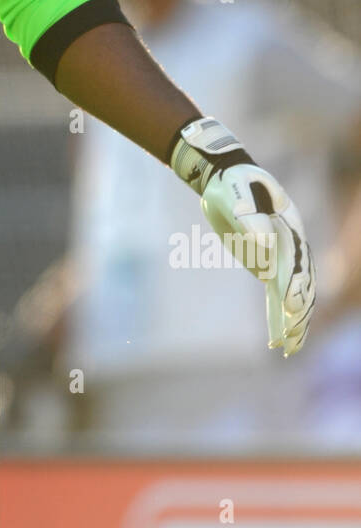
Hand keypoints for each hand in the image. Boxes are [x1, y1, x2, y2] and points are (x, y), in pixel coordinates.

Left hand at [170, 116, 315, 355]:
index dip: (294, 285)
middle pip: (301, 282)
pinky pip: (276, 294)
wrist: (224, 178)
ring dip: (293, 321)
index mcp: (289, 224)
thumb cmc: (230, 182)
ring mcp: (281, 255)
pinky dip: (277, 315)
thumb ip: (249, 218)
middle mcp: (291, 242)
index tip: (290, 308)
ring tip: (288, 349)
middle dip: (297, 313)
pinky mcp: (266, 265)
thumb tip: (266, 248)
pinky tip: (277, 339)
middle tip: (290, 340)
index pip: (297, 260)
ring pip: (293, 293)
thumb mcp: (234, 194)